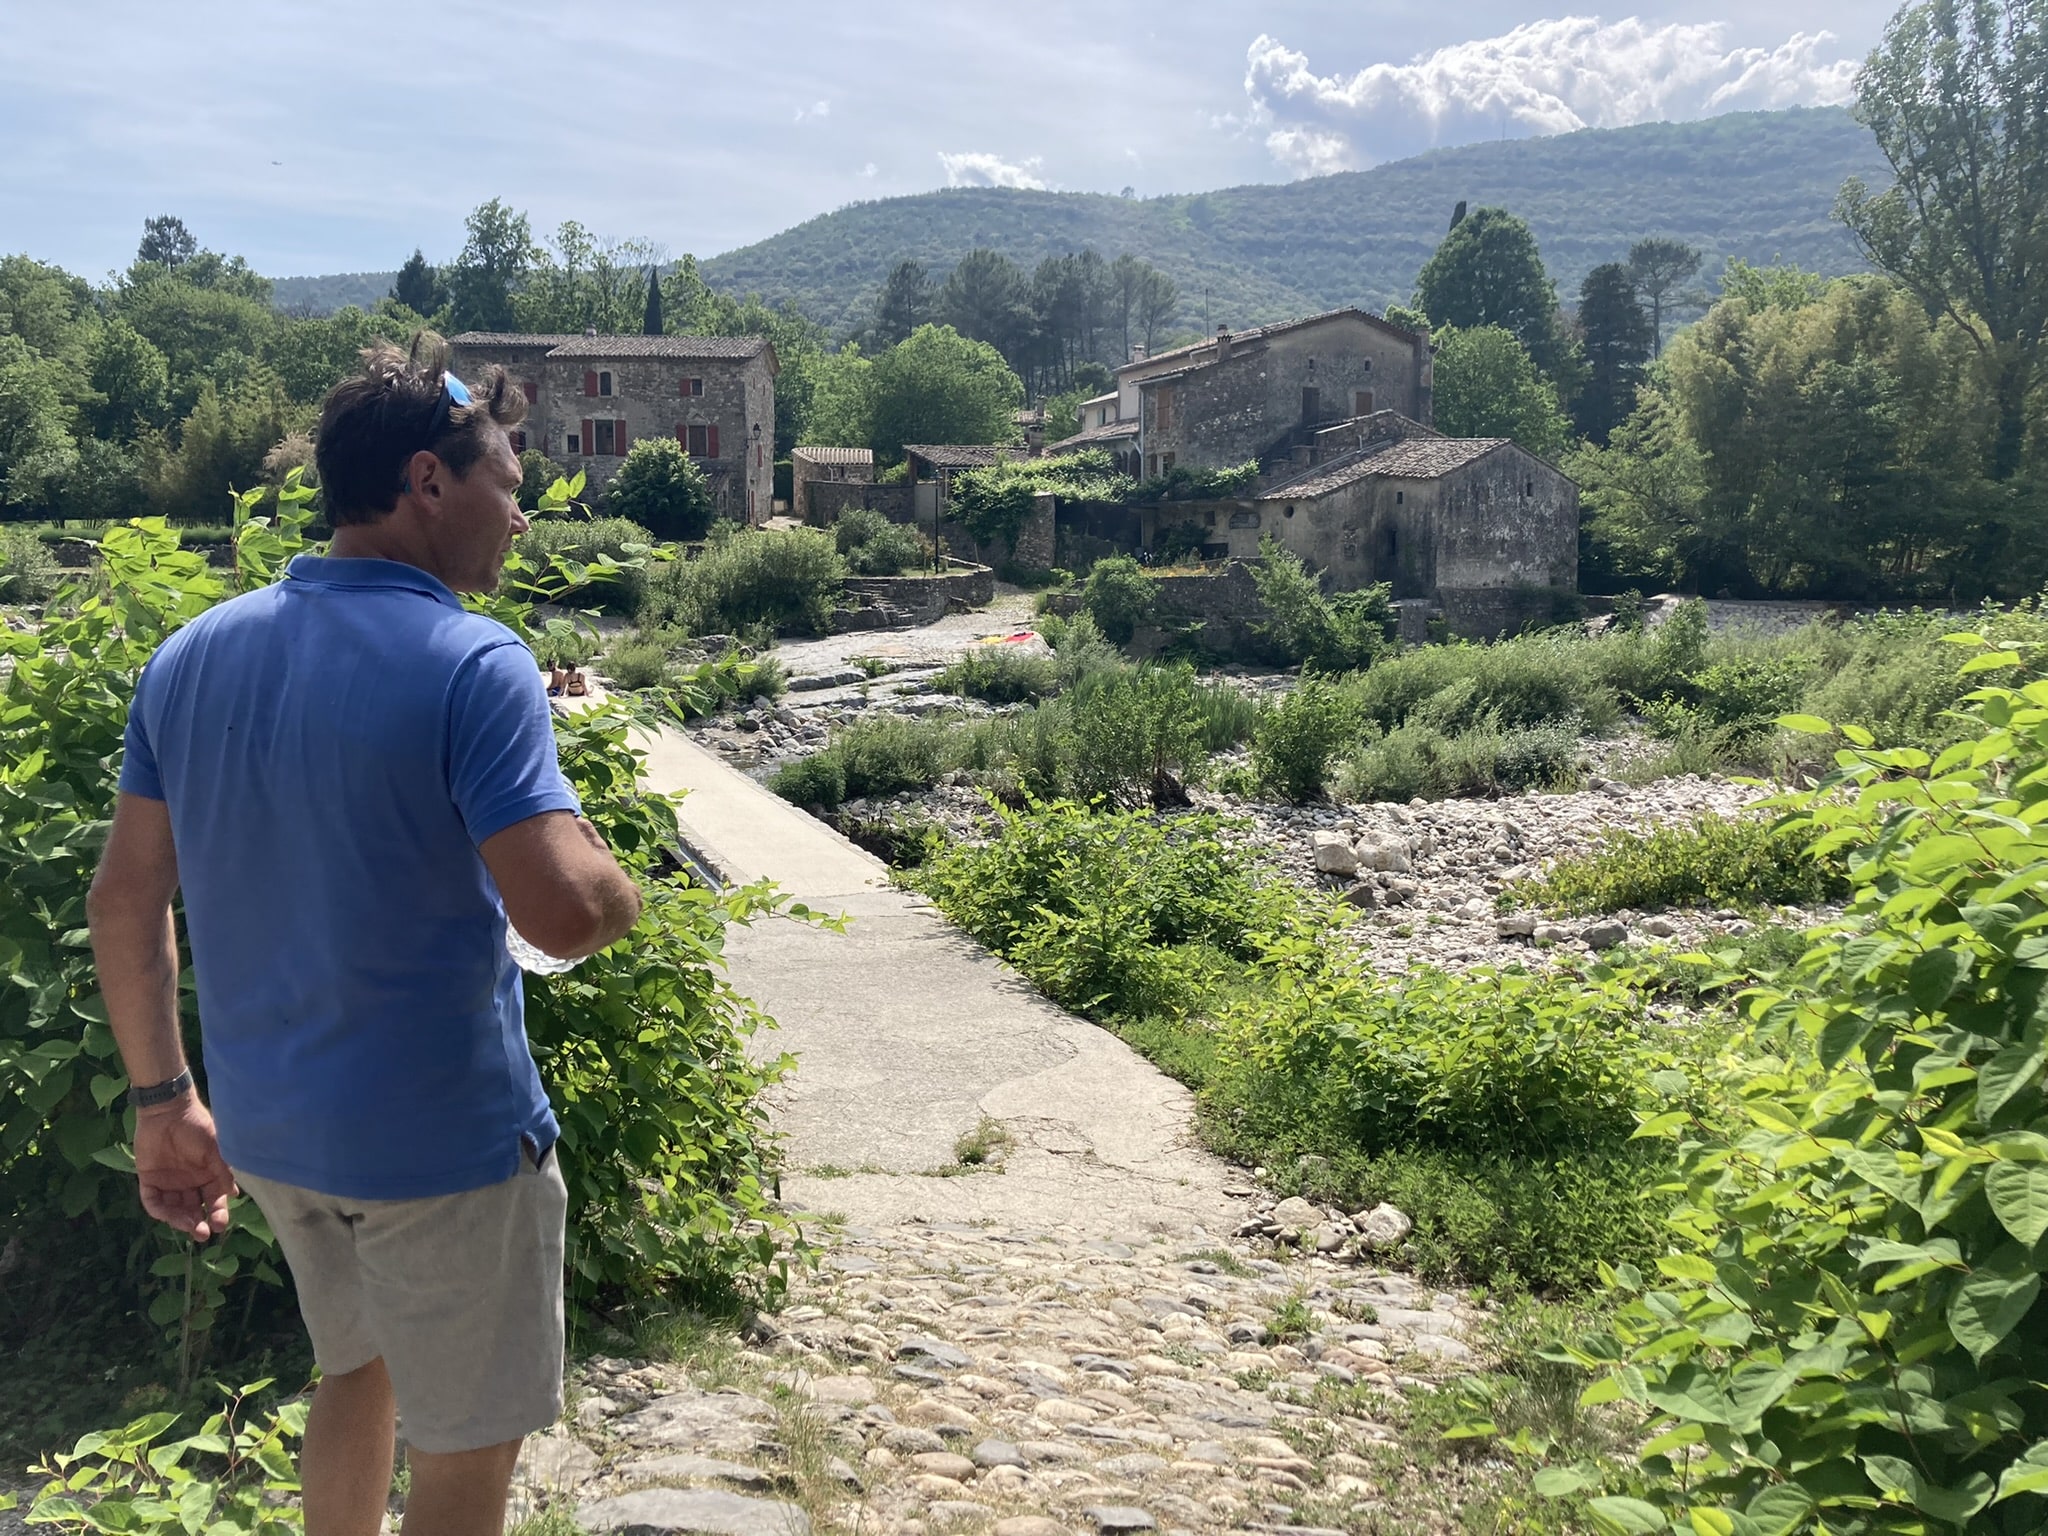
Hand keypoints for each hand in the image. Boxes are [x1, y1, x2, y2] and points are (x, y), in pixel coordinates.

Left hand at [134, 1097, 237, 1240]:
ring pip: (174, 1209)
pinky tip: (166, 1214)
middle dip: (198, 1223)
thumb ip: (222, 1171)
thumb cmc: (197, 1127)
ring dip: (180, 1220)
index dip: (217, 1213)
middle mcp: (190, 1183)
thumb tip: (233, 1195)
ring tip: (187, 1225)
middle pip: (194, 1209)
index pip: (213, 1200)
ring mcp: (169, 1183)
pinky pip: (153, 1201)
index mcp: (208, 1176)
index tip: (219, 1225)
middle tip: (201, 1233)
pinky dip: (158, 1210)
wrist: (167, 1111)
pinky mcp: (149, 1180)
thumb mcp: (215, 1149)